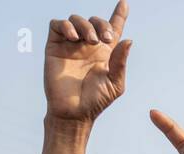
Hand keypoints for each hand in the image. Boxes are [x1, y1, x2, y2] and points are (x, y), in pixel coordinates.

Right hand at [44, 2, 131, 123]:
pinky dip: (66, 25)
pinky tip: (73, 37)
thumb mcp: (115, 83)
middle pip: (96, 21)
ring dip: (85, 25)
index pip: (113, 29)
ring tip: (88, 41)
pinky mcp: (54, 46)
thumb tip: (128, 40)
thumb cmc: (96, 101)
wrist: (74, 112)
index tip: (124, 3)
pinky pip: (57, 25)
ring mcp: (71, 44)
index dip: (119, 15)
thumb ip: (120, 61)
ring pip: (77, 19)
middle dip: (102, 24)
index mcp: (105, 53)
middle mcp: (88, 45)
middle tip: (105, 40)